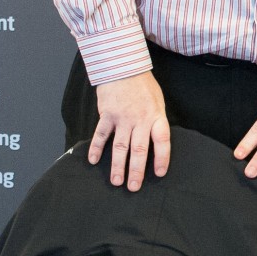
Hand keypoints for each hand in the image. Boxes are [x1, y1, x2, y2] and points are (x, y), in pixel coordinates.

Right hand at [91, 73, 169, 190]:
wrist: (124, 67)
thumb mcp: (157, 102)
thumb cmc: (143, 86)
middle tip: (133, 187)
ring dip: (118, 165)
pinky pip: (101, 134)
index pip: (162, 141)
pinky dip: (97, 148)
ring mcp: (122, 117)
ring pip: (120, 146)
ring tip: (116, 181)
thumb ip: (156, 122)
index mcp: (156, 116)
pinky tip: (94, 161)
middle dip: (136, 170)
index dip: (162, 158)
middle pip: (139, 149)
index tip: (159, 173)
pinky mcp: (107, 114)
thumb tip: (155, 143)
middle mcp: (140, 119)